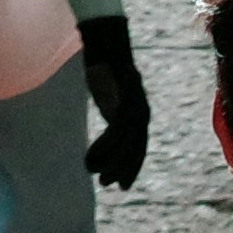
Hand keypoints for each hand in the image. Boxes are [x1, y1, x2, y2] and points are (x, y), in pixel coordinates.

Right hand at [79, 15, 151, 191]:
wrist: (103, 46)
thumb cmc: (103, 72)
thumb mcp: (108, 98)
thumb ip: (111, 116)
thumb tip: (109, 135)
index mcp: (139, 114)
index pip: (139, 147)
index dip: (131, 166)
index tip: (122, 184)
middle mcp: (141, 113)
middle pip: (135, 149)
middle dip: (123, 169)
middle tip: (109, 186)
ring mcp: (134, 107)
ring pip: (125, 145)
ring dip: (111, 163)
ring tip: (98, 177)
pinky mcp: (123, 102)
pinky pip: (114, 132)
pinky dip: (102, 148)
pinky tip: (90, 158)